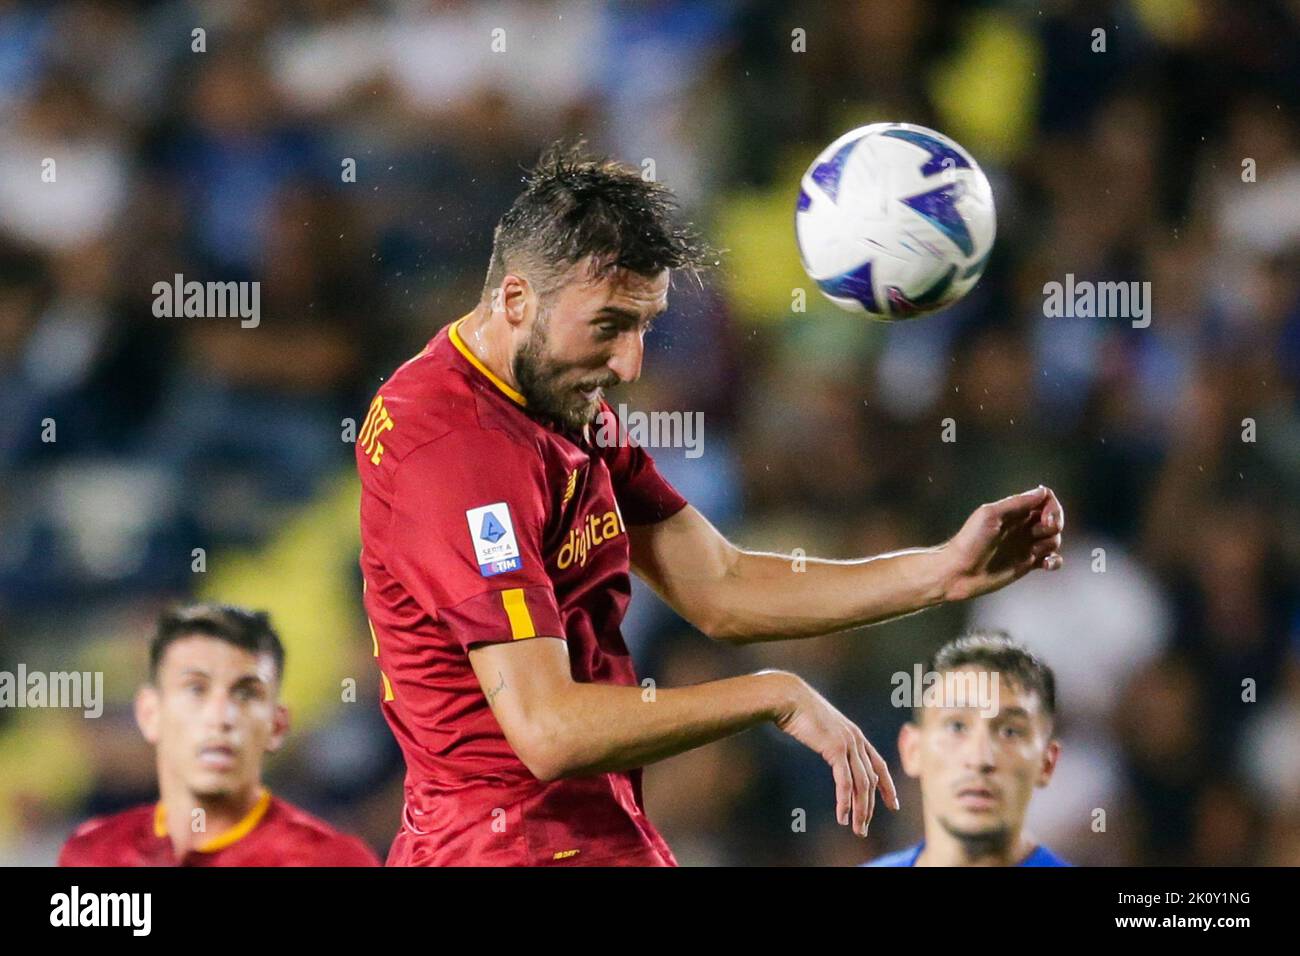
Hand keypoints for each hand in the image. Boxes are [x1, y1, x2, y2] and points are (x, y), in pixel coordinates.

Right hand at [773, 675, 897, 836]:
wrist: (789, 698)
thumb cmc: (800, 712)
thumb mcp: (821, 728)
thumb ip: (830, 740)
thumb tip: (830, 750)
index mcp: (856, 735)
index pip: (879, 765)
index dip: (887, 786)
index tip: (892, 804)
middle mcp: (857, 740)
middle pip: (871, 780)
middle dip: (870, 807)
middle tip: (864, 828)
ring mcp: (848, 743)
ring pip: (862, 784)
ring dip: (861, 810)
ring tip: (857, 829)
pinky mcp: (835, 748)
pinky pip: (845, 781)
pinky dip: (845, 801)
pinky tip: (842, 815)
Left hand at [940, 485, 1064, 601]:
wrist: (959, 573)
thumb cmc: (970, 542)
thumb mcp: (989, 515)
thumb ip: (1016, 503)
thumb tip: (1042, 492)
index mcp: (1014, 511)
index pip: (1045, 499)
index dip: (1052, 507)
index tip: (1045, 519)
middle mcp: (1023, 526)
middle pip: (1055, 518)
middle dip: (1054, 524)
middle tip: (1039, 533)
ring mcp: (1026, 545)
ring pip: (1054, 539)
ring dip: (1050, 544)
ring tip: (1031, 552)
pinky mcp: (1027, 564)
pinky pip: (1052, 559)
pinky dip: (1054, 561)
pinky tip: (1044, 565)